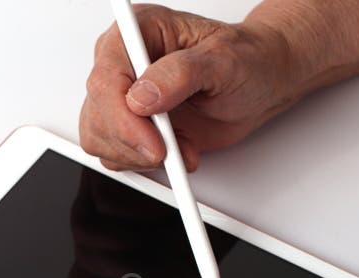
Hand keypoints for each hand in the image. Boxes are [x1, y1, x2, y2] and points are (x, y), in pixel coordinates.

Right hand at [79, 3, 295, 171]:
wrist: (260, 83)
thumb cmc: (246, 60)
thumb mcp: (224, 59)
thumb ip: (181, 74)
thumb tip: (142, 96)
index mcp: (138, 33)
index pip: (105, 77)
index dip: (122, 116)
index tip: (153, 142)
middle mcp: (123, 63)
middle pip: (97, 114)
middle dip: (132, 141)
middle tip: (169, 151)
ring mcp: (123, 97)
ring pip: (99, 138)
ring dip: (138, 155)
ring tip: (180, 148)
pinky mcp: (130, 126)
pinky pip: (115, 155)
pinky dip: (143, 164)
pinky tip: (173, 153)